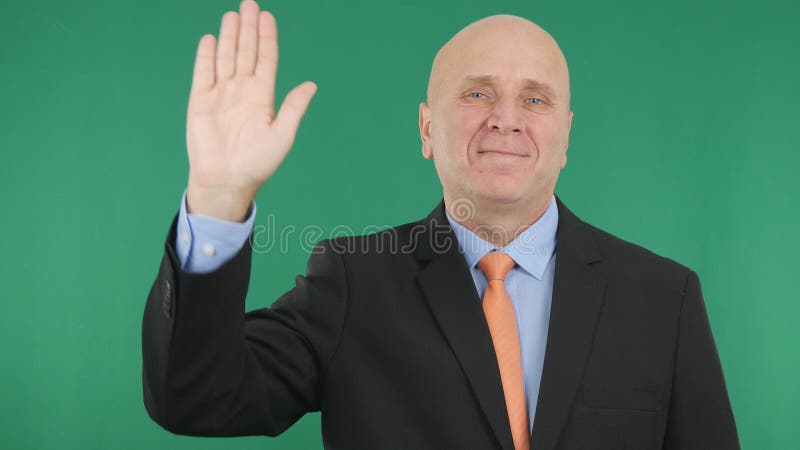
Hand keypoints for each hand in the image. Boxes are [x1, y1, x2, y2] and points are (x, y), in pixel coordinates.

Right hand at [185, 0, 316, 220]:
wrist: (226, 180)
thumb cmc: (257, 164)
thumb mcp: (282, 136)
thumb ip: (294, 108)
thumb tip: (312, 85)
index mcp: (263, 98)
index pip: (266, 61)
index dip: (267, 39)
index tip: (268, 17)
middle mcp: (242, 92)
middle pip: (246, 53)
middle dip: (248, 29)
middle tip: (250, 4)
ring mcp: (221, 95)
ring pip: (226, 58)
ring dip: (229, 36)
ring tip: (233, 15)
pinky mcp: (200, 102)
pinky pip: (203, 73)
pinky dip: (207, 56)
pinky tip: (211, 39)